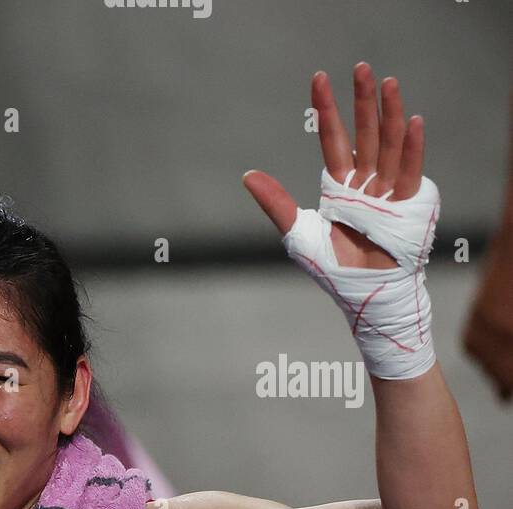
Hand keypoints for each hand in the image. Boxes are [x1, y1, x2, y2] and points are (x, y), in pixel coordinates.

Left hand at [244, 63, 425, 269]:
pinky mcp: (407, 206)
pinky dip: (410, 149)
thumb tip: (247, 175)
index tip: (320, 79)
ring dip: (389, 113)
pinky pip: (408, 173)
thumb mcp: (297, 231)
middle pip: (364, 133)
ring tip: (388, 82)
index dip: (327, 110)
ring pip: (388, 144)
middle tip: (360, 67)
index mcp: (340, 185)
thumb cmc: (332, 266)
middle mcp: (366, 182)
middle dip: (362, 101)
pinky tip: (412, 123)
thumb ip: (275, 202)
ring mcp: (387, 191)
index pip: (333, 138)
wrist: (362, 292)